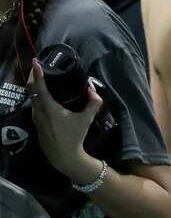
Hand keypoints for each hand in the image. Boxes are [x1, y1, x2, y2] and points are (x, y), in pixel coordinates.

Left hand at [27, 60, 101, 177]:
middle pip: (31, 89)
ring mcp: (35, 117)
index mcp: (49, 108)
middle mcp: (39, 111)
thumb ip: (93, 102)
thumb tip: (92, 88)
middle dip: (33, 76)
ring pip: (31, 96)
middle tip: (38, 65)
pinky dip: (36, 94)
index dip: (37, 73)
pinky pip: (34, 103)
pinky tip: (43, 93)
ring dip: (34, 85)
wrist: (63, 156)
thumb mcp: (86, 119)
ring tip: (40, 76)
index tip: (36, 62)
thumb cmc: (74, 136)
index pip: (39, 87)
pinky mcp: (36, 122)